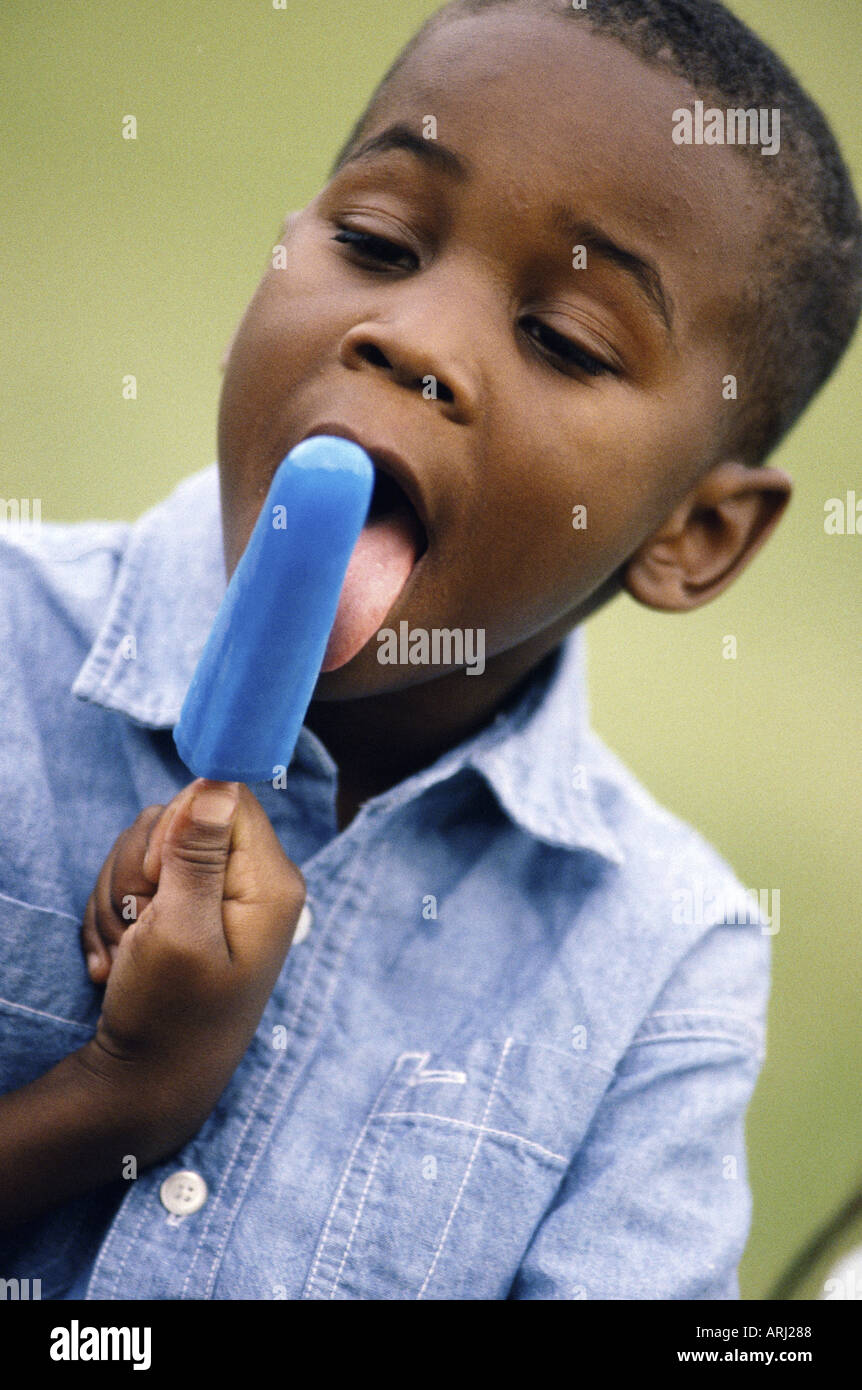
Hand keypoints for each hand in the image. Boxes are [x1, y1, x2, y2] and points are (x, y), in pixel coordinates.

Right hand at [77, 779, 304, 1154]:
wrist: (145, 1084)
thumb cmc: (170, 1015)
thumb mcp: (181, 929)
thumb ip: (199, 854)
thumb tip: (222, 780)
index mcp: (270, 881)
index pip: (225, 798)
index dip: (177, 828)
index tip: (160, 879)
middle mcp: (251, 882)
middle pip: (178, 820)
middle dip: (137, 870)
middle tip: (141, 924)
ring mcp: (218, 897)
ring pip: (146, 851)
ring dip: (119, 900)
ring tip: (128, 952)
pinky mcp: (186, 912)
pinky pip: (134, 883)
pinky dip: (115, 921)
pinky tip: (117, 962)